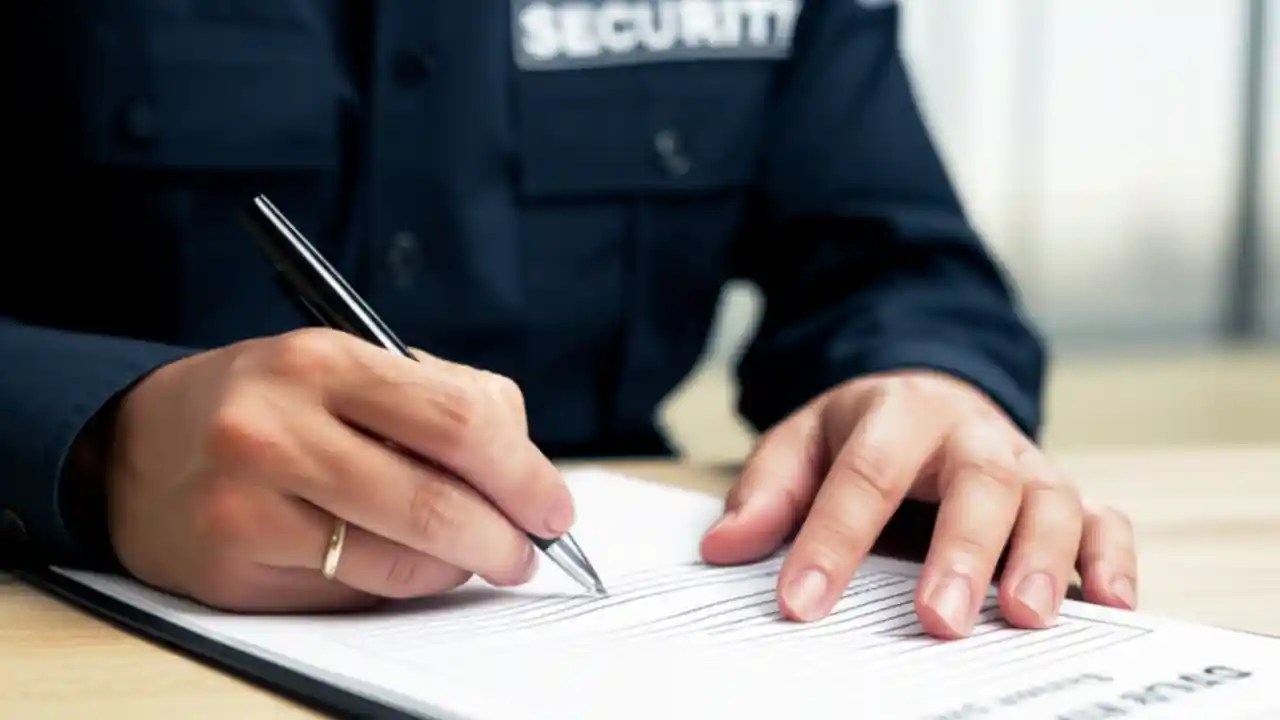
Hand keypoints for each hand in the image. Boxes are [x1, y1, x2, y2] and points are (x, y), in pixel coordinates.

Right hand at [105, 328, 571, 610]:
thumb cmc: (271, 407)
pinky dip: (399, 586)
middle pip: (439, 500)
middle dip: (505, 537)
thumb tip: (525, 476)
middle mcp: (279, 425)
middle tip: (526, 552)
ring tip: (467, 557)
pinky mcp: (232, 562)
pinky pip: (355, 593)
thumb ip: (439, 406)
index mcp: (324, 358)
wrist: (140, 447)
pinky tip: (398, 566)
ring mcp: (249, 499)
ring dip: (458, 569)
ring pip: (403, 561)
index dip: (524, 473)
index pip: (461, 419)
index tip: (551, 506)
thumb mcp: (346, 370)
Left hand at [700, 371, 1135, 637]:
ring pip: (1049, 501)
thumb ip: (768, 491)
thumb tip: (724, 547)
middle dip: (960, 551)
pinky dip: (1112, 558)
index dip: (833, 540)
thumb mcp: (802, 443)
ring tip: (1024, 617)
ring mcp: (1024, 465)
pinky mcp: (1064, 497)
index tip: (801, 602)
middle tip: (937, 620)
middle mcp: (971, 435)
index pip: (865, 474)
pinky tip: (1108, 604)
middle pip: (978, 482)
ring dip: (1042, 559)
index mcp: (898, 412)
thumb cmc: (863, 434)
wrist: (930, 399)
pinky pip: (1104, 520)